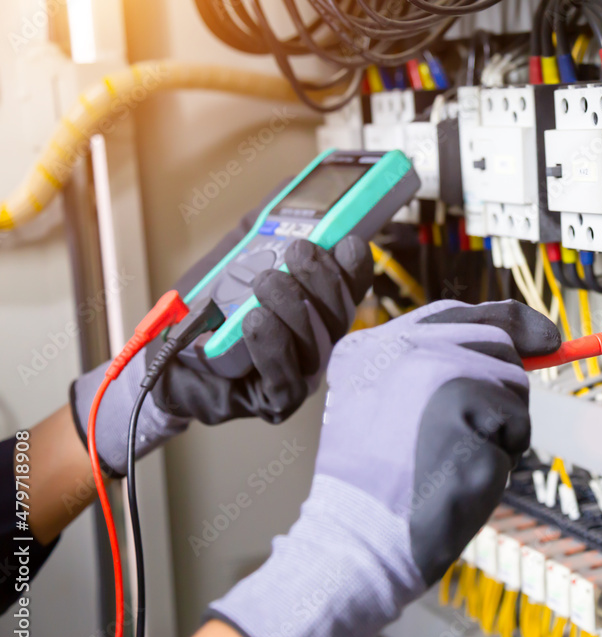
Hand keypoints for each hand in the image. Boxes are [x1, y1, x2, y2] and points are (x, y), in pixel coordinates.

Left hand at [69, 188, 372, 475]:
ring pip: (316, 346)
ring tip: (266, 282)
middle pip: (339, 315)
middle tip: (300, 252)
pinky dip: (274, 347)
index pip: (349, 287)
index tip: (350, 240)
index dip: (355, 266)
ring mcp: (298, 372)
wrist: (161, 356)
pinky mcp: (274, 399)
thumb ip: (268, 222)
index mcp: (314, 306)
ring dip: (295, 309)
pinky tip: (257, 321)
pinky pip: (286, 377)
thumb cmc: (205, 309)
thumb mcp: (237, 253)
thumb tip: (295, 187)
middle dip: (324, 280)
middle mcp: (314, 341)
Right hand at [207, 300, 560, 636]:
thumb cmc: (383, 485)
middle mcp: (402, 346)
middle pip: (495, 340)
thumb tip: (530, 345)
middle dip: (507, 387)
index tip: (547, 338)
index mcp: (374, 346)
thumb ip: (437, 369)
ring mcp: (433, 372)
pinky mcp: (464, 405)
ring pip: (512, 382)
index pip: (457, 313)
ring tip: (457, 458)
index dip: (510, 321)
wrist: (360, 539)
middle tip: (491, 431)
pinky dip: (504, 454)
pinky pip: (516, 424)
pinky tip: (464, 473)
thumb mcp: (385, 407)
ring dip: (503, 427)